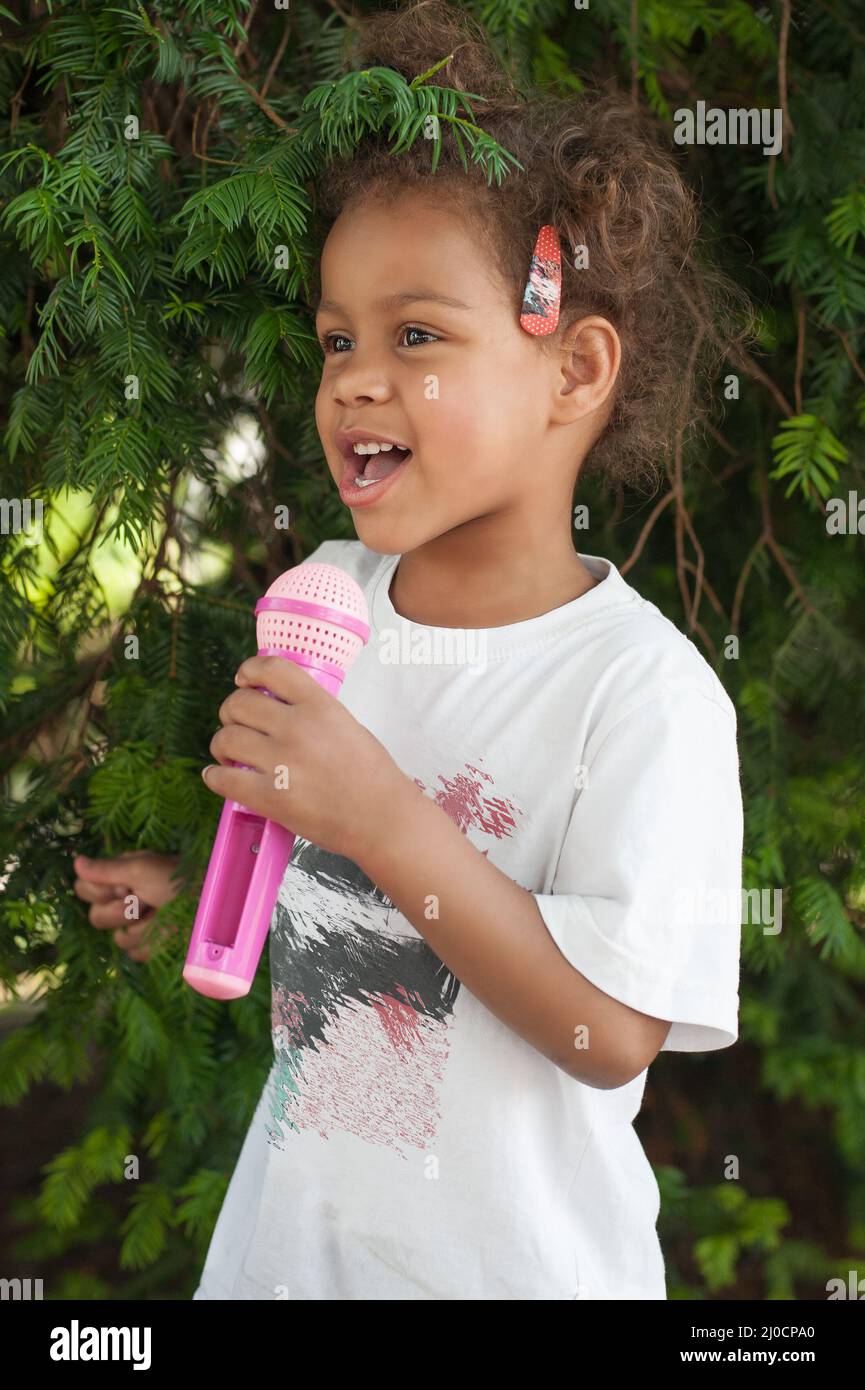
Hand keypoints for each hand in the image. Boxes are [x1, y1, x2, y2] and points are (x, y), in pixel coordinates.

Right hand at [72, 850, 184, 961]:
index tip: (126, 886)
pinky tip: (172, 931)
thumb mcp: (142, 868)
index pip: (84, 889)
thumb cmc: (180, 878)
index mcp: (122, 877)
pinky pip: (138, 954)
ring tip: (166, 914)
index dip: (101, 892)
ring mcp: (139, 926)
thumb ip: (107, 869)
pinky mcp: (153, 946)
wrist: (213, 902)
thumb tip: (76, 862)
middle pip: (96, 918)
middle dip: (123, 911)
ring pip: (119, 939)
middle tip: (147, 900)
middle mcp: (126, 901)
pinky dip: (156, 942)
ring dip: (145, 927)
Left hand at [202, 654, 411, 864]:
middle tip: (236, 723)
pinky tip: (220, 776)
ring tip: (228, 753)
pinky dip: (215, 776)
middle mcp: (297, 728)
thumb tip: (276, 706)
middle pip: (239, 703)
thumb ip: (312, 711)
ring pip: (225, 738)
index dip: (250, 670)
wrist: (381, 819)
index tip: (244, 679)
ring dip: (221, 744)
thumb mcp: (347, 725)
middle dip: (231, 712)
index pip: (273, 669)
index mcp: (320, 706)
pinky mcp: (269, 797)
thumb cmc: (371, 776)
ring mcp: (281, 763)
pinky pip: (222, 778)